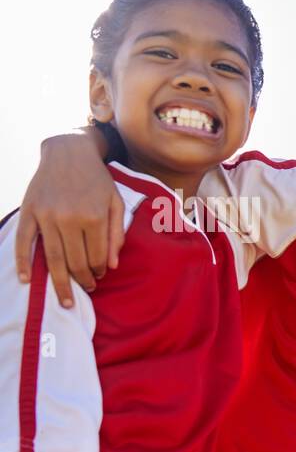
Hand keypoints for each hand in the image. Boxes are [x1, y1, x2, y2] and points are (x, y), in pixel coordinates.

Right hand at [15, 132, 123, 308]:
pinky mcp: (29, 211)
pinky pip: (23, 241)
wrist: (68, 152)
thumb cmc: (97, 180)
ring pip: (52, 258)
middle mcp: (69, 218)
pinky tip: (26, 280)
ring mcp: (46, 216)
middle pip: (75, 262)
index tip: (99, 277)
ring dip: (60, 282)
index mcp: (94, 217)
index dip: (98, 271)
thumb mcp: (115, 203)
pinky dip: (23, 262)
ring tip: (66, 299)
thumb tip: (112, 266)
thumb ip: (116, 234)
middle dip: (82, 281)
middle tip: (86, 290)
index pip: (96, 257)